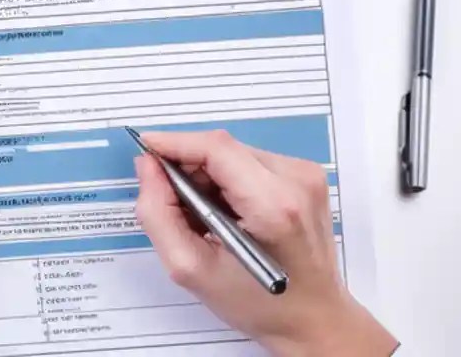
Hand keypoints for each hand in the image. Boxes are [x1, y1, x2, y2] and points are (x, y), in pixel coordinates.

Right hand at [134, 130, 395, 356]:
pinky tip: (228, 214)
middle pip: (224, 149)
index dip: (175, 144)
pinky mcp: (306, 176)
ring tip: (205, 218)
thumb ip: (159, 214)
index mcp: (273, 205)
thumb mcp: (192, 269)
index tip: (146, 148)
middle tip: (173, 202)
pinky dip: (230, 180)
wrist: (314, 318)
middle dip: (189, 166)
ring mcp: (305, 175)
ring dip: (209, 176)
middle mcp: (295, 180)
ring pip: (236, 154)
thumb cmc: (260, 304)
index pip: (216, 149)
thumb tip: (148, 168)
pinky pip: (252, 162)